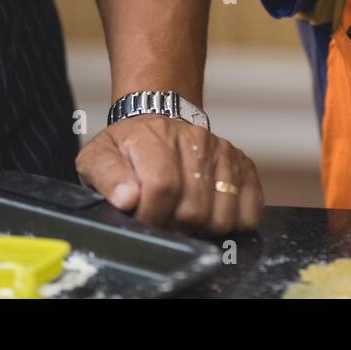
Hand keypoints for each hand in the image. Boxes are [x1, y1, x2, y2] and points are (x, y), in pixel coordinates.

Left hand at [76, 115, 263, 234]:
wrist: (159, 120)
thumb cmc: (128, 147)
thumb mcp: (100, 156)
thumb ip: (106, 177)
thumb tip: (127, 199)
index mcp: (156, 137)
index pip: (162, 187)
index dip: (151, 216)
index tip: (143, 219)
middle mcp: (196, 140)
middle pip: (194, 209)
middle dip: (174, 226)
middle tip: (163, 219)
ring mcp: (224, 153)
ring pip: (223, 216)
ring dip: (201, 228)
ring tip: (184, 216)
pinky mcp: (244, 166)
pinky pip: (250, 212)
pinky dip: (233, 223)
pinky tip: (210, 213)